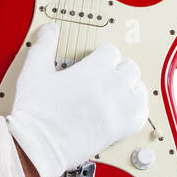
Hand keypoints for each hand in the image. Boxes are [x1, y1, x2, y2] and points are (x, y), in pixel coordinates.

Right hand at [5, 22, 148, 176]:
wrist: (37, 146)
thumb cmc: (36, 113)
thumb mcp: (35, 72)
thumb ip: (44, 46)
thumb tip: (49, 30)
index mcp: (94, 70)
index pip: (111, 51)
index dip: (101, 54)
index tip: (95, 60)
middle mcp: (112, 88)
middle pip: (130, 68)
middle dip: (118, 69)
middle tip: (106, 74)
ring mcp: (119, 110)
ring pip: (140, 90)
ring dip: (130, 88)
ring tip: (116, 91)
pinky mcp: (120, 130)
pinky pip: (141, 115)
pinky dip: (136, 110)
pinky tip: (125, 109)